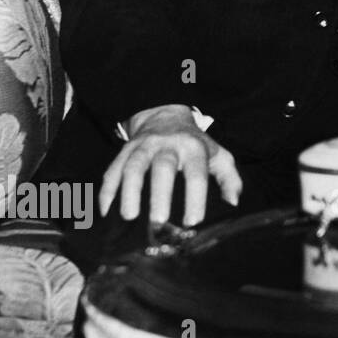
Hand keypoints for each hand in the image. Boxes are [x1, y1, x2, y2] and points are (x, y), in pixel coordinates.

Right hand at [98, 104, 241, 226]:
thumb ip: (229, 178)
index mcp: (194, 148)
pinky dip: (107, 189)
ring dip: (129, 191)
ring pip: (133, 166)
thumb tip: (232, 202)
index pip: (196, 173)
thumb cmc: (195, 145)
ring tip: (128, 217)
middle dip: (160, 194)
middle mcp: (168, 145)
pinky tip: (105, 210)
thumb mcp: (218, 156)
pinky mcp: (124, 150)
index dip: (195, 197)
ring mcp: (143, 146)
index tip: (193, 221)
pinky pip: (113, 169)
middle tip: (159, 220)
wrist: (165, 116)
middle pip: (162, 167)